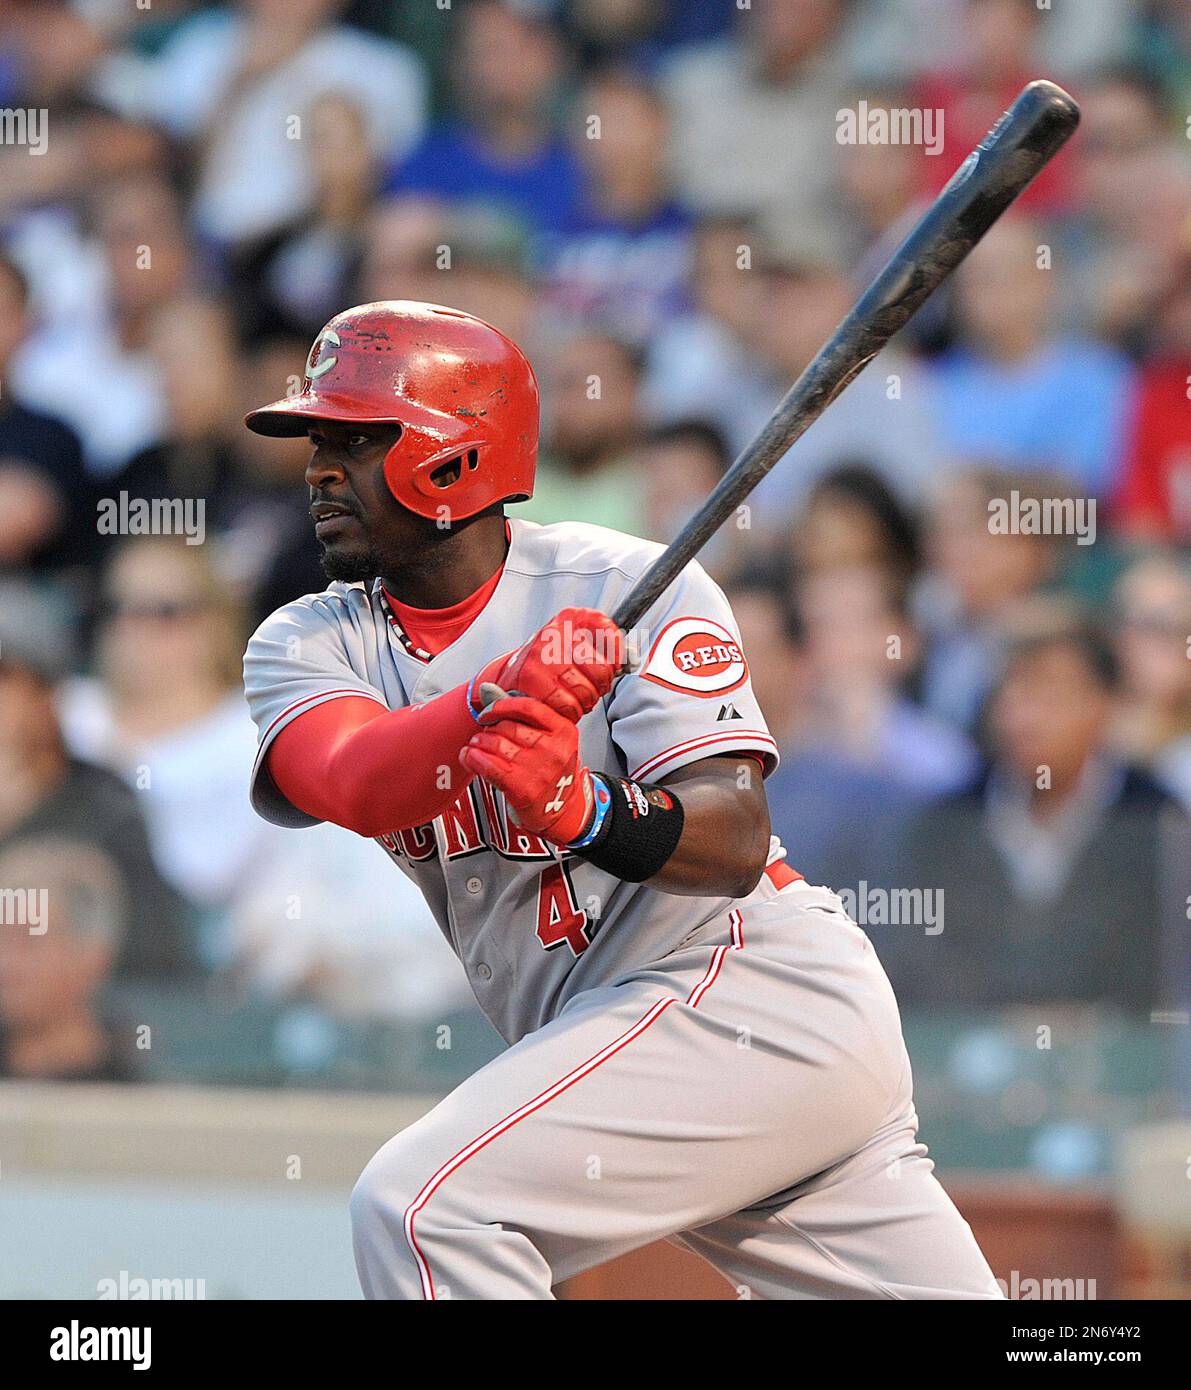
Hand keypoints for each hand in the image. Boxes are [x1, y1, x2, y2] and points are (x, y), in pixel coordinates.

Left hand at [460, 696, 595, 845]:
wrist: (562, 811)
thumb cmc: (551, 771)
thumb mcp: (549, 740)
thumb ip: (521, 716)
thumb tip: (488, 690)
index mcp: (564, 731)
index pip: (527, 707)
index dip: (501, 706)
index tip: (488, 712)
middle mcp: (554, 749)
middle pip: (507, 726)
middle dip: (489, 730)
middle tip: (484, 737)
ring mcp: (540, 770)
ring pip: (495, 744)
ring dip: (478, 744)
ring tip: (476, 747)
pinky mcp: (524, 789)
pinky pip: (488, 765)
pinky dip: (473, 759)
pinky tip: (470, 757)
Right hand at [473, 608, 623, 724]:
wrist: (511, 671)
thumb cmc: (549, 659)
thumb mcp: (575, 641)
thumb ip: (602, 645)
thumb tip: (628, 659)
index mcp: (570, 618)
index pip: (607, 630)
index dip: (616, 653)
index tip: (615, 664)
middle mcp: (556, 633)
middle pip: (600, 668)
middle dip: (602, 685)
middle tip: (594, 688)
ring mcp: (542, 655)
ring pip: (585, 689)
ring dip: (586, 701)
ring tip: (579, 698)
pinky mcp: (532, 678)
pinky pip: (566, 704)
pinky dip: (571, 711)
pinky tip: (567, 706)